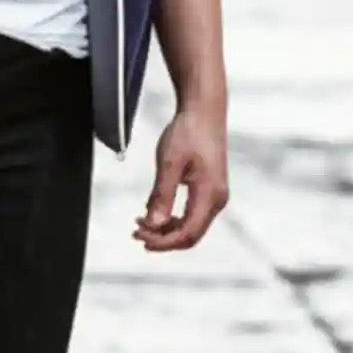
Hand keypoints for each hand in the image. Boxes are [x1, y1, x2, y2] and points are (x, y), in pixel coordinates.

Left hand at [134, 108, 228, 250]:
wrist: (204, 110)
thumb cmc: (188, 132)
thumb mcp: (169, 163)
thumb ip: (162, 195)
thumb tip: (153, 224)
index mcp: (210, 195)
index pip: (188, 233)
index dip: (163, 242)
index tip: (140, 238)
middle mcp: (216, 200)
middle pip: (191, 235)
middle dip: (163, 238)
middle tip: (135, 232)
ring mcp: (215, 195)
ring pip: (191, 226)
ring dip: (165, 230)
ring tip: (140, 224)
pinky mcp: (209, 190)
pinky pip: (191, 214)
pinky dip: (172, 219)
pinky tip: (153, 213)